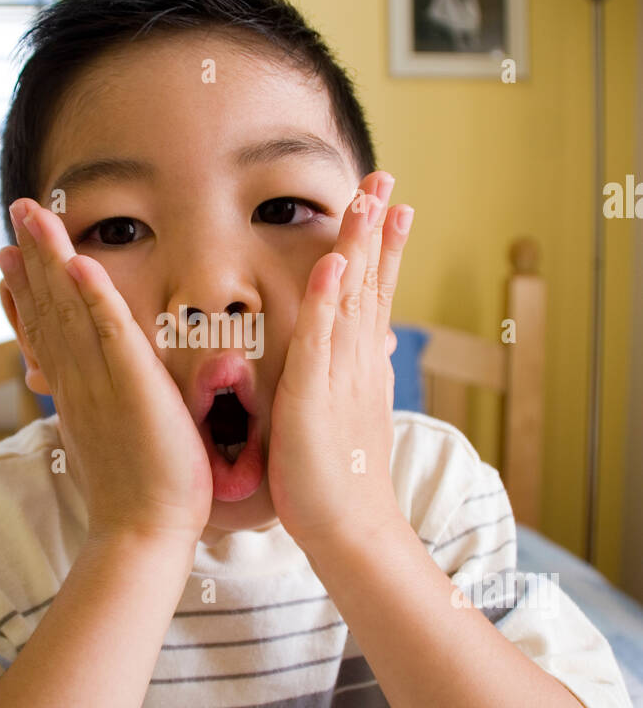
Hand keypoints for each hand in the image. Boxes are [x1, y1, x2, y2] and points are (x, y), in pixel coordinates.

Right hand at [0, 199, 213, 546]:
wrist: (143, 534)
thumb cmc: (139, 495)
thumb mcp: (107, 444)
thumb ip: (95, 412)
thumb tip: (78, 399)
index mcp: (73, 393)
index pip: (44, 331)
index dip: (25, 290)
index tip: (7, 256)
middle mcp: (77, 381)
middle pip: (47, 307)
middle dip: (31, 256)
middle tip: (17, 209)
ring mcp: (100, 381)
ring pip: (69, 309)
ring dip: (50, 258)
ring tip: (32, 216)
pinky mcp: (133, 386)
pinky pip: (111, 332)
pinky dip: (95, 296)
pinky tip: (80, 262)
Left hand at [267, 171, 411, 554]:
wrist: (352, 532)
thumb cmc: (341, 482)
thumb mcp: (348, 418)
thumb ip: (354, 378)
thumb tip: (372, 351)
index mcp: (362, 365)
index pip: (373, 292)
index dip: (381, 246)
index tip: (391, 203)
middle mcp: (358, 362)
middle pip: (371, 281)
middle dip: (377, 226)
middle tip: (386, 175)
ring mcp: (340, 376)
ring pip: (352, 298)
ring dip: (359, 245)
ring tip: (366, 197)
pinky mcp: (315, 396)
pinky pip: (321, 339)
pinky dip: (329, 299)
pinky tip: (335, 262)